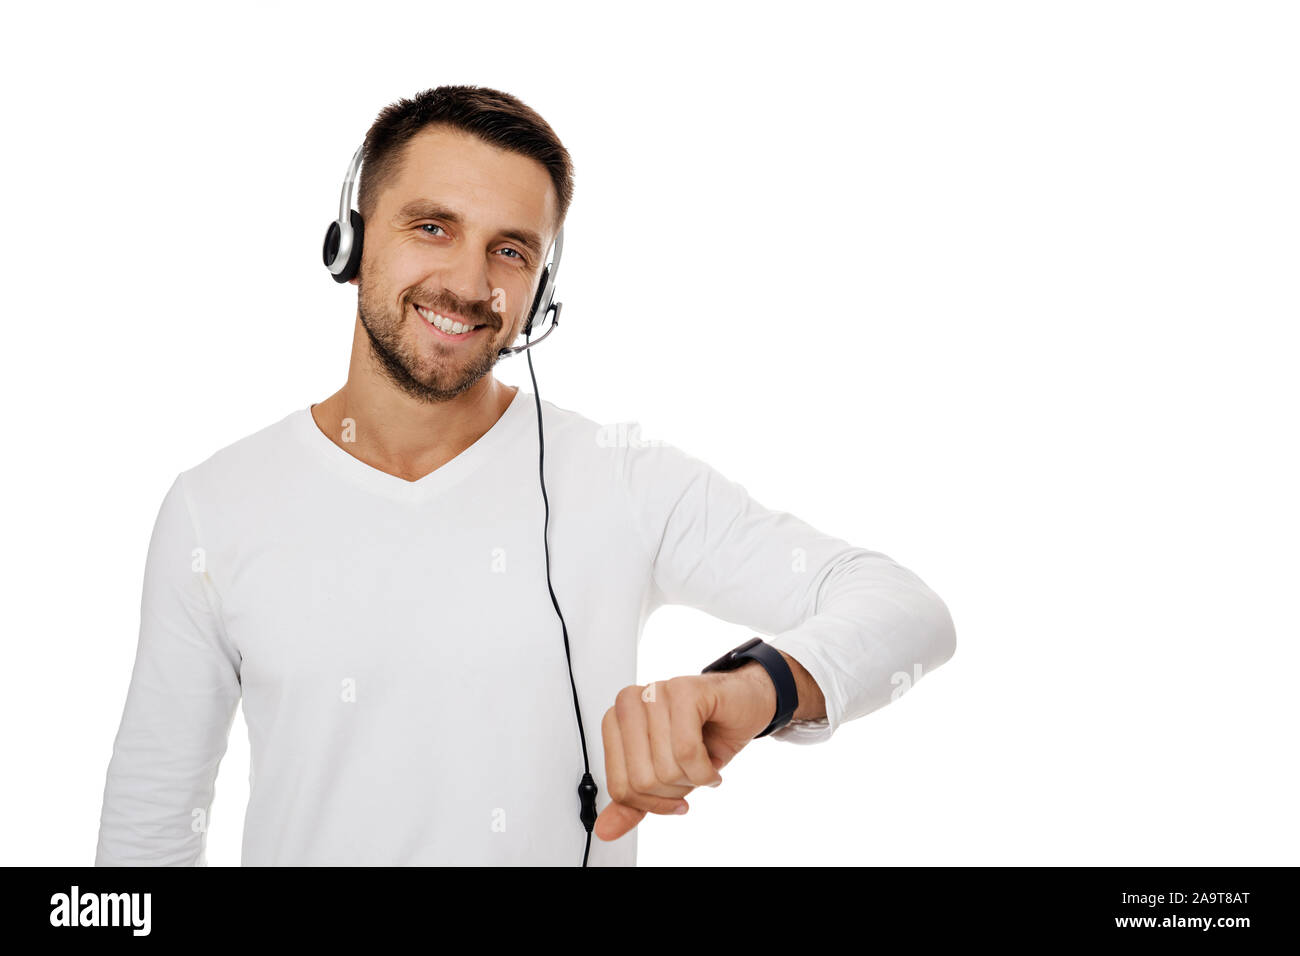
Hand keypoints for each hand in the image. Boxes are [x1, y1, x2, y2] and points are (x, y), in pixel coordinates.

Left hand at [593, 661, 776, 841]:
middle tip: (692, 775)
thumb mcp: (664, 777)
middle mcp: (629, 703)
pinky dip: (705, 770)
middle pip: (641, 781)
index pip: (620, 787)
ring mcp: (655, 693)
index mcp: (616, 722)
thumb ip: (633, 802)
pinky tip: (714, 763)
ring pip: (665, 768)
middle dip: (675, 790)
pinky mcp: (683, 690)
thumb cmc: (704, 734)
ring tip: (704, 765)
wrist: (743, 705)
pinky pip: (686, 751)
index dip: (651, 804)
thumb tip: (605, 830)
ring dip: (694, 779)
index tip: (673, 800)